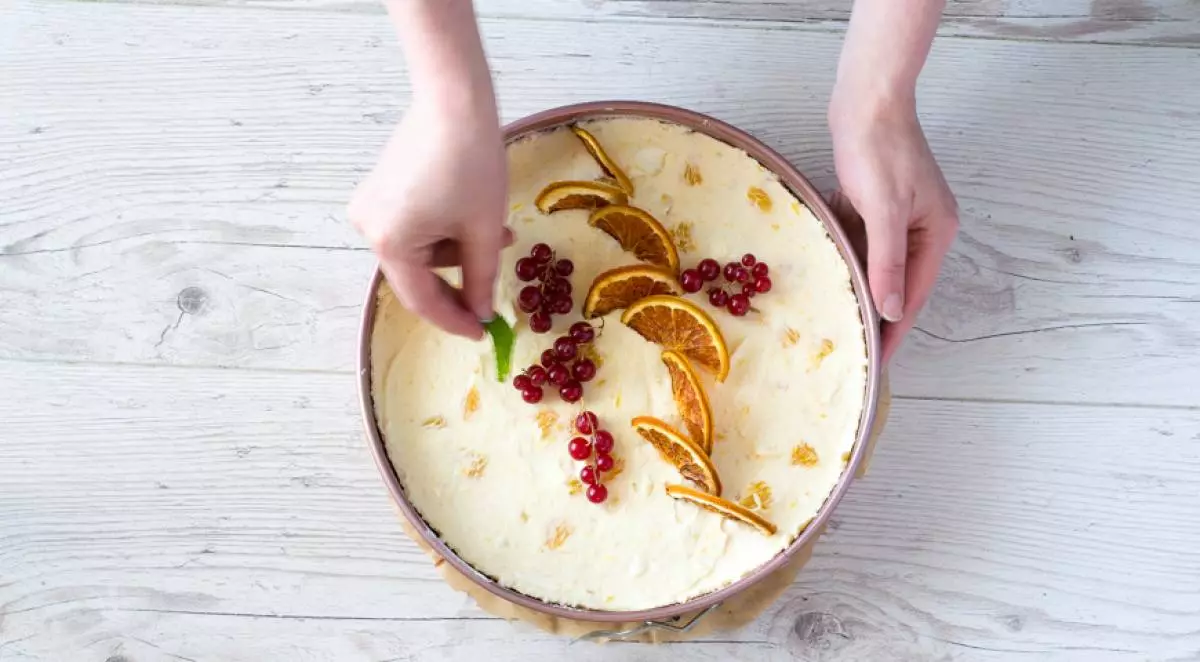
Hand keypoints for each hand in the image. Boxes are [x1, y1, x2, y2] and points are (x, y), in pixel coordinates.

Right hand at [348, 96, 509, 338]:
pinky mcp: (379, 191)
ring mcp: (370, 208)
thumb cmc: (472, 164)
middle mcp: (369, 229)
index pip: (423, 301)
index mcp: (391, 244)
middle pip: (416, 278)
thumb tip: (481, 313)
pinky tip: (472, 221)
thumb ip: (480, 279)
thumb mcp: (483, 230)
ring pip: (417, 253)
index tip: (484, 334)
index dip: (455, 320)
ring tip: (498, 237)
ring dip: (456, 254)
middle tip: (491, 299)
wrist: (454, 101)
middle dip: (458, 286)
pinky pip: (411, 229)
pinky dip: (442, 233)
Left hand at [829, 95, 957, 361]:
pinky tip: (829, 278)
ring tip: (839, 323)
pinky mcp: (877, 204)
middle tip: (853, 349)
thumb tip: (893, 311)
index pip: (915, 295)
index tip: (876, 362)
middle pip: (899, 283)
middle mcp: (925, 228)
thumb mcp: (884, 210)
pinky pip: (864, 242)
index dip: (894, 330)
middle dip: (878, 315)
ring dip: (860, 288)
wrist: (865, 99)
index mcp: (937, 232)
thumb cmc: (877, 150)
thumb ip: (888, 262)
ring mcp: (901, 216)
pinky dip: (849, 259)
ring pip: (878, 265)